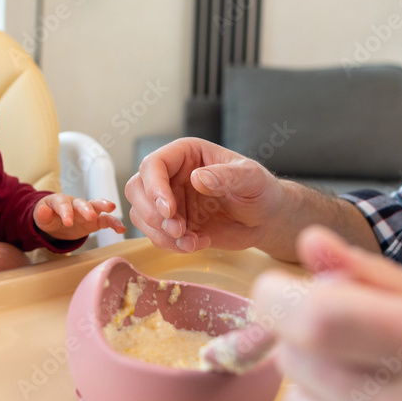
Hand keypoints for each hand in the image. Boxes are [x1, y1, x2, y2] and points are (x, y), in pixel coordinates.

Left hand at [33, 194, 125, 240]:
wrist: (56, 222)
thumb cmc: (48, 217)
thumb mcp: (41, 218)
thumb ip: (42, 215)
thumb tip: (42, 211)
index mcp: (60, 201)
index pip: (63, 204)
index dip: (66, 212)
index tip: (67, 222)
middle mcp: (75, 204)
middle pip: (81, 203)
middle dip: (86, 209)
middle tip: (90, 216)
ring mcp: (87, 211)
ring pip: (96, 206)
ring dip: (103, 206)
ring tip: (112, 208)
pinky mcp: (95, 221)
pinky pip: (106, 220)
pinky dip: (114, 223)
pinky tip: (121, 229)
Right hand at [125, 138, 283, 253]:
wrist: (265, 219)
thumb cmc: (260, 190)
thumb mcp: (251, 178)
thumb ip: (226, 175)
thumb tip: (197, 177)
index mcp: (185, 154)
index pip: (153, 164)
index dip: (154, 187)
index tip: (169, 209)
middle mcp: (170, 175)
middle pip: (136, 189)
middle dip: (152, 214)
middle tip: (178, 230)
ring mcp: (168, 200)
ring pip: (140, 214)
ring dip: (161, 233)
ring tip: (192, 241)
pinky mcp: (171, 223)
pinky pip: (155, 235)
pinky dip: (171, 245)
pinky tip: (198, 243)